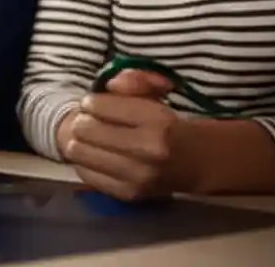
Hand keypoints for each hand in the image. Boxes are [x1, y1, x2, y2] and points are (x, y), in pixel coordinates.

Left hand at [63, 70, 185, 201]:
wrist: (197, 162)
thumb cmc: (169, 122)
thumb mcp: (156, 92)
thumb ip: (133, 80)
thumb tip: (110, 85)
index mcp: (157, 121)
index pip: (97, 106)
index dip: (91, 102)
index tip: (97, 104)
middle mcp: (148, 151)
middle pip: (83, 129)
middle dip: (83, 120)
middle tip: (93, 121)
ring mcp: (137, 177)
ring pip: (77, 152)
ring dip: (80, 141)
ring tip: (93, 138)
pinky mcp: (128, 194)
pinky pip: (84, 173)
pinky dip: (85, 162)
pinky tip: (98, 156)